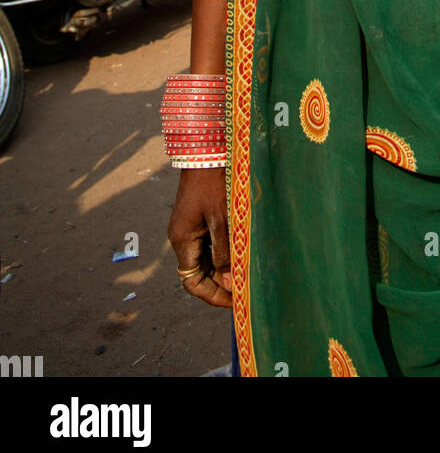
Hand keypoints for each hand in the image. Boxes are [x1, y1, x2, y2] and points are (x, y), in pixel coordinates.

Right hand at [167, 168, 231, 307]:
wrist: (206, 150)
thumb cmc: (214, 182)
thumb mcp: (222, 219)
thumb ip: (223, 252)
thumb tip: (227, 283)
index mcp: (182, 240)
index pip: (193, 282)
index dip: (213, 295)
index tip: (235, 302)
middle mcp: (181, 237)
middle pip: (198, 273)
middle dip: (219, 285)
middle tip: (244, 292)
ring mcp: (188, 228)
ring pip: (204, 260)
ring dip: (221, 271)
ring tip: (245, 277)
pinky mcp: (197, 219)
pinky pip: (207, 245)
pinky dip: (221, 255)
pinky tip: (239, 257)